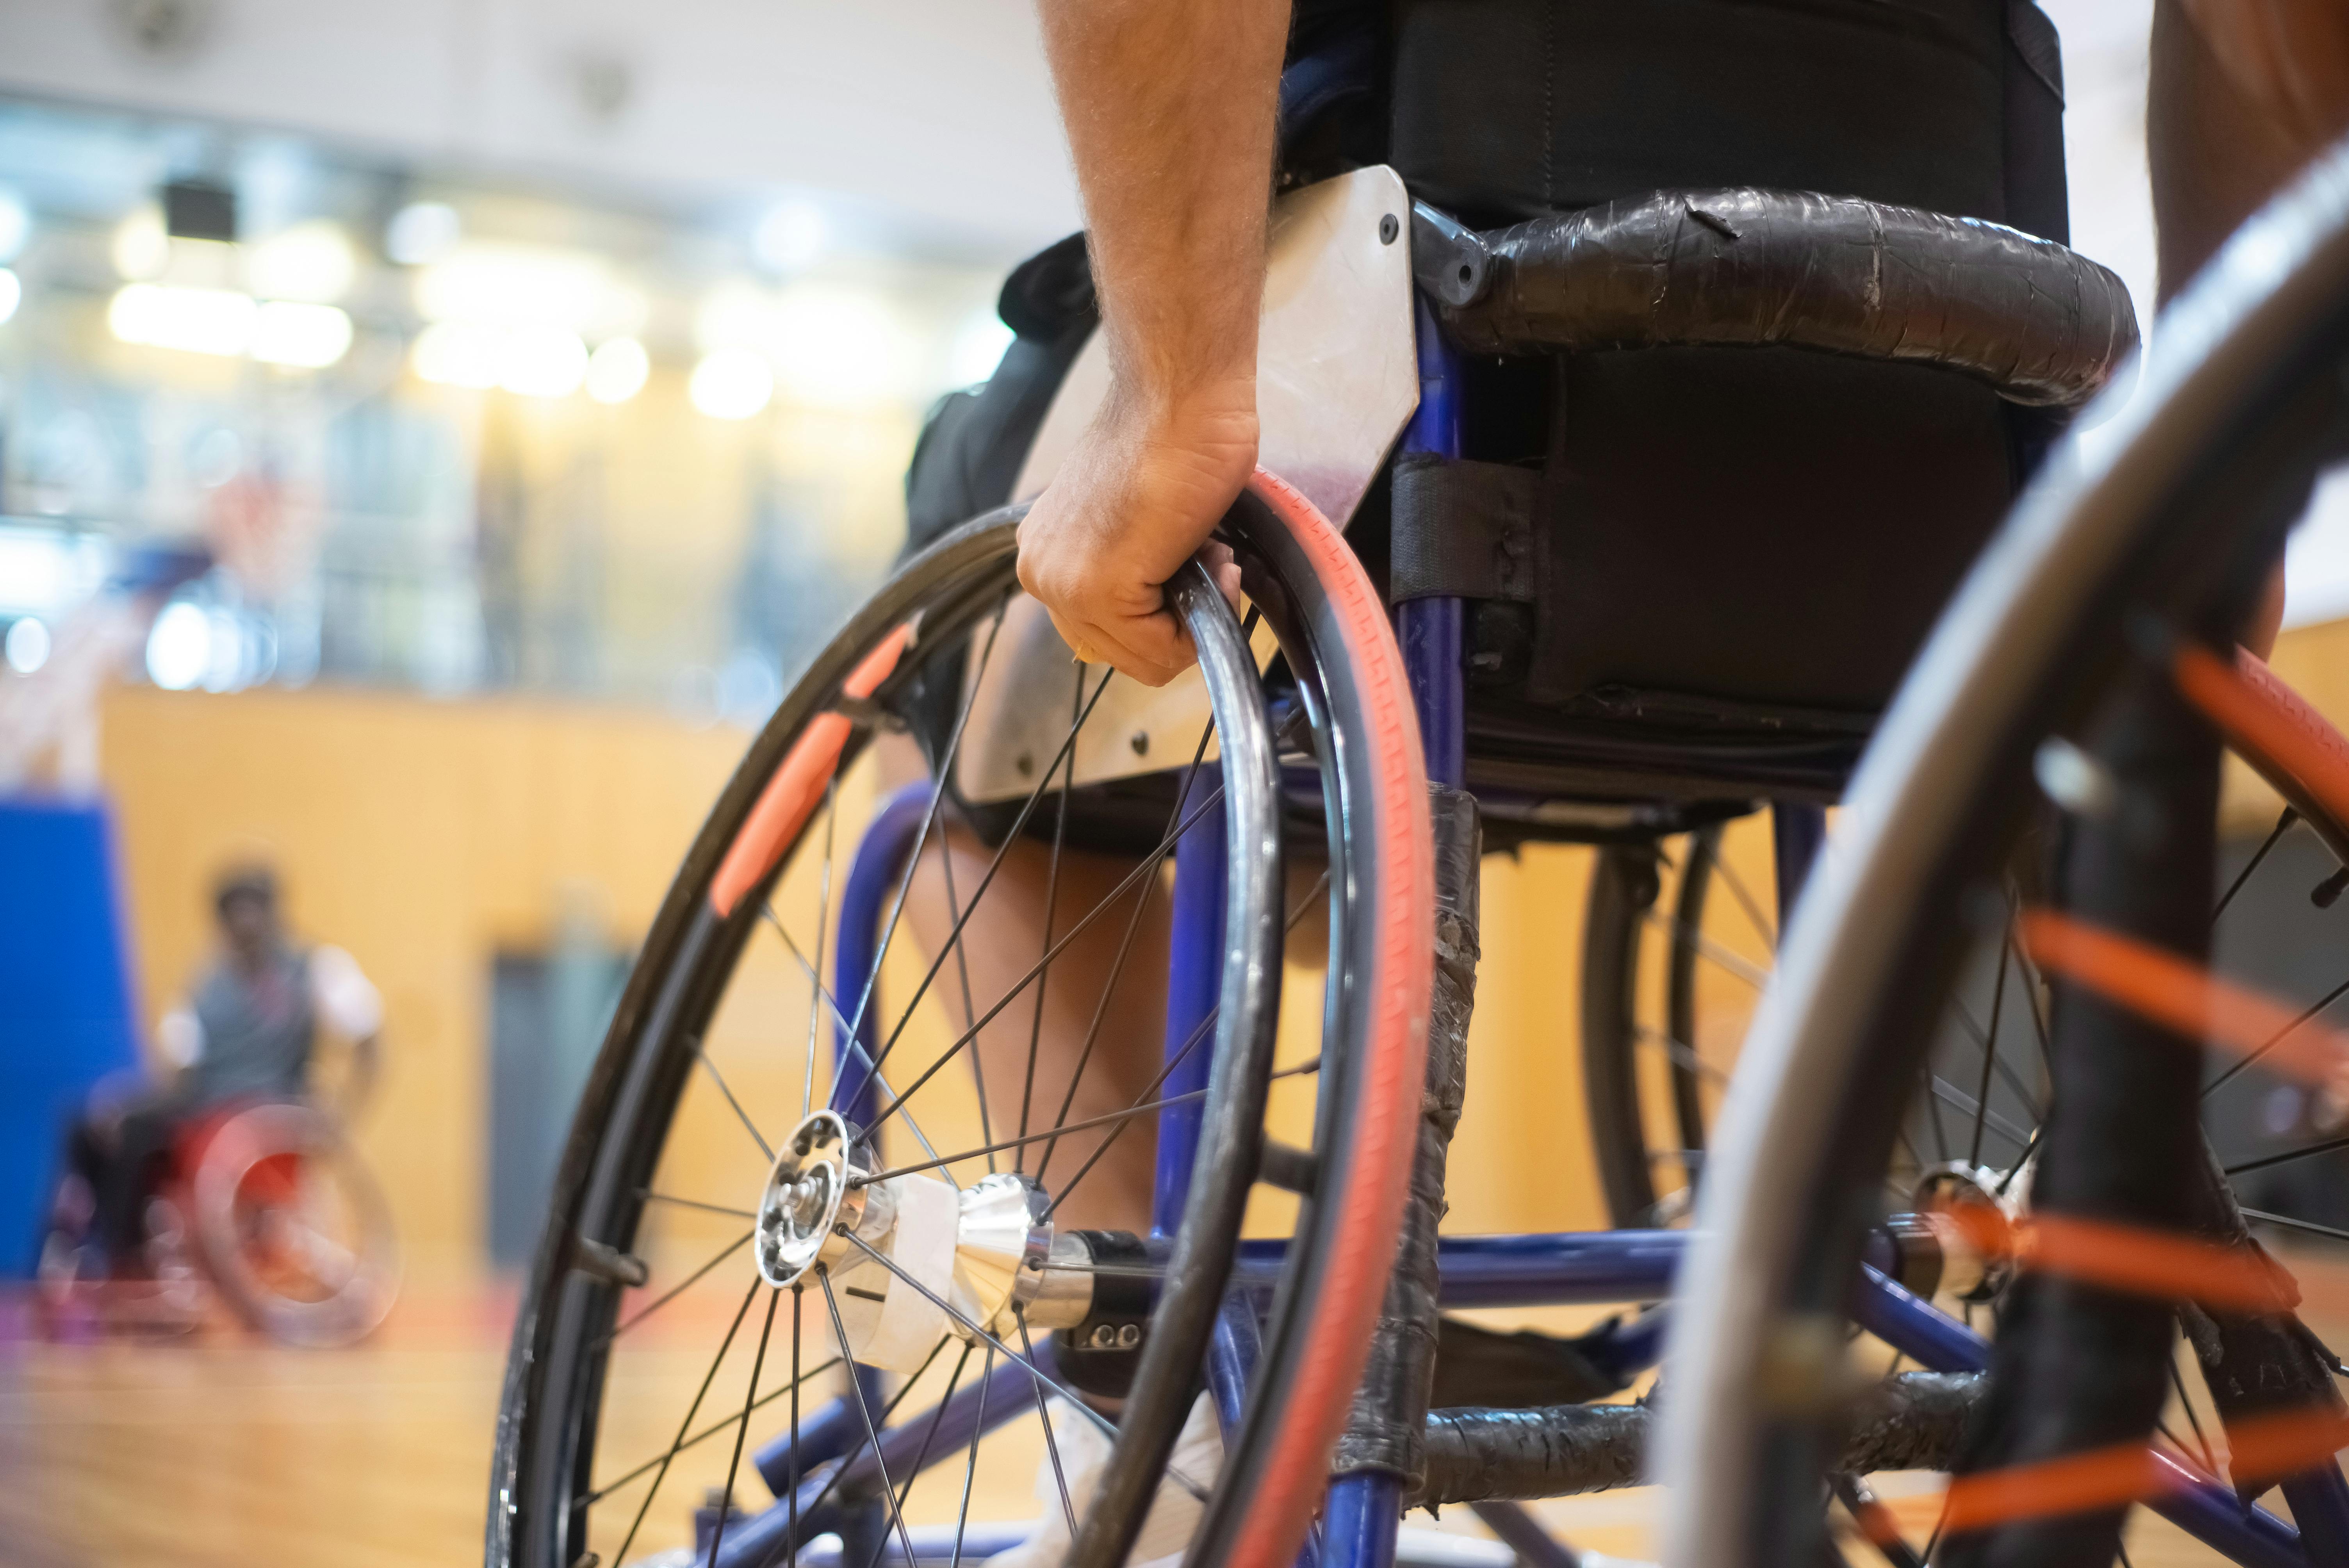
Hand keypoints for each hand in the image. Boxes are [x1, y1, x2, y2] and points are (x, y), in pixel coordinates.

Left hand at [1016, 384, 1254, 686]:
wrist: (1181, 395)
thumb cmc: (1174, 438)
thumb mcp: (1137, 521)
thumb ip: (1135, 565)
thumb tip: (1165, 603)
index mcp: (1046, 554)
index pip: (1107, 635)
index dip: (1167, 614)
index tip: (1197, 563)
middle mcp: (1042, 573)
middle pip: (1124, 654)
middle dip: (1180, 620)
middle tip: (1210, 559)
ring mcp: (1064, 585)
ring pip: (1145, 659)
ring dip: (1194, 617)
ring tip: (1210, 554)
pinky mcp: (1098, 589)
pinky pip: (1162, 651)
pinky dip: (1203, 618)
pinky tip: (1214, 559)